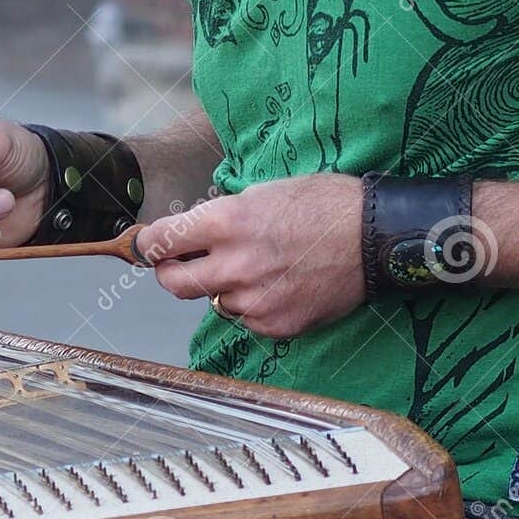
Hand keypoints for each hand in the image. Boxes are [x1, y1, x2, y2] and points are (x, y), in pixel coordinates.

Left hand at [134, 174, 365, 339]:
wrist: (374, 237)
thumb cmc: (322, 204)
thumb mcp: (261, 192)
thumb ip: (221, 217)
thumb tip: (191, 235)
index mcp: (226, 223)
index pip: (161, 241)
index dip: (148, 244)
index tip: (144, 247)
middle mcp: (233, 265)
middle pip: (173, 283)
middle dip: (170, 273)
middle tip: (178, 266)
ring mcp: (254, 300)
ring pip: (214, 301)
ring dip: (223, 288)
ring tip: (258, 267)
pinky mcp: (275, 325)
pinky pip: (246, 319)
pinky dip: (254, 306)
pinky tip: (280, 285)